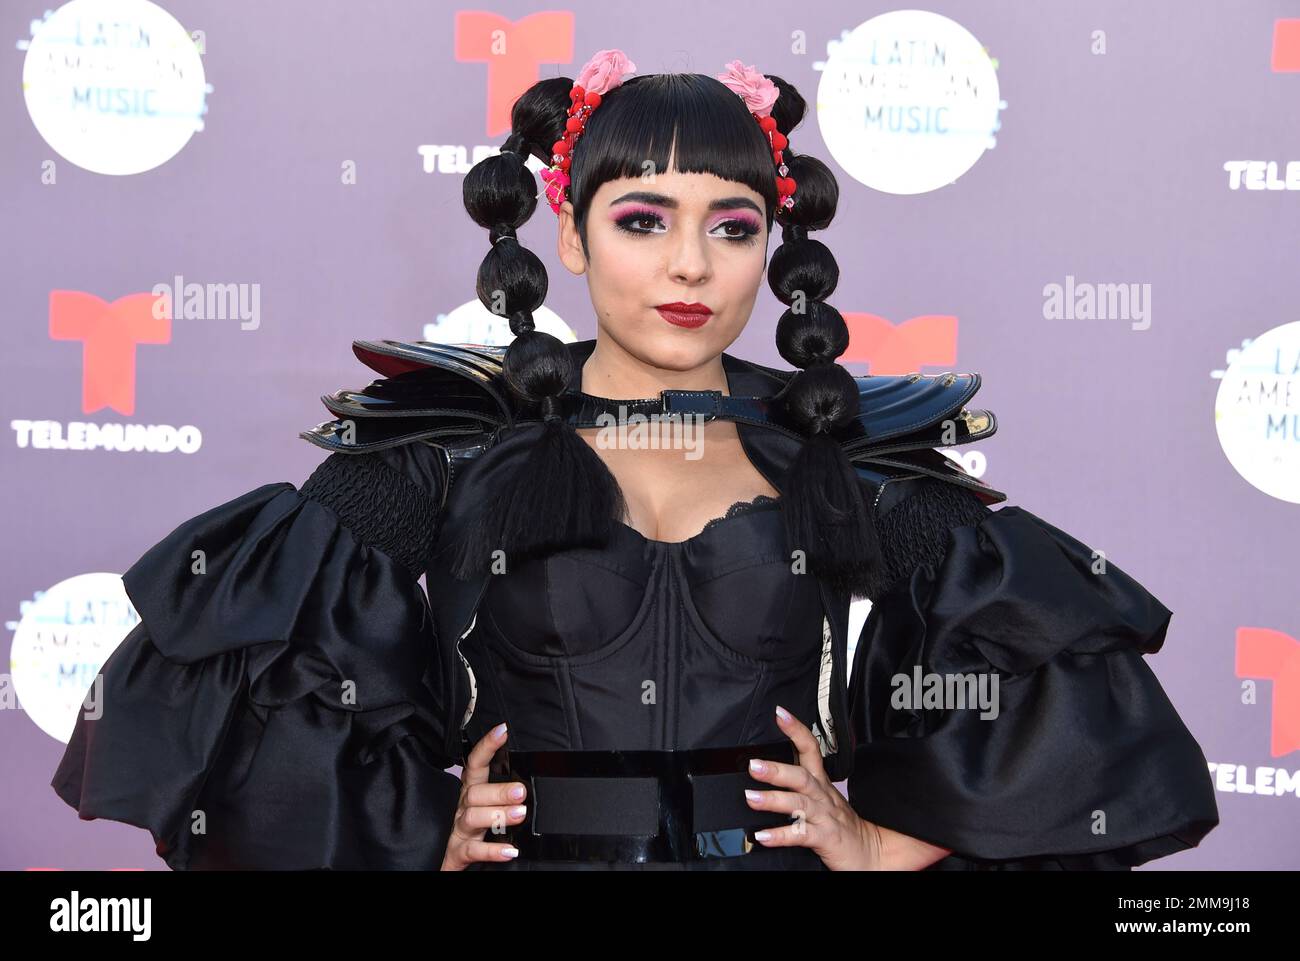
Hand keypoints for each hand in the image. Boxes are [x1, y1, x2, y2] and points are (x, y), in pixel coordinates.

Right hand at [440, 723, 526, 869]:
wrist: (443, 863)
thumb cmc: (467, 834)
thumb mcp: (482, 809)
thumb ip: (498, 796)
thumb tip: (526, 783)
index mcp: (468, 794)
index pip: (476, 765)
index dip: (487, 747)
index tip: (502, 731)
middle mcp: (460, 808)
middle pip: (475, 792)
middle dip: (498, 791)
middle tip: (520, 791)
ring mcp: (456, 830)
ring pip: (473, 817)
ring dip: (497, 814)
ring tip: (519, 814)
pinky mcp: (456, 853)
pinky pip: (473, 850)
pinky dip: (492, 851)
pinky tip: (509, 850)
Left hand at [742, 705, 884, 869]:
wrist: (870, 852)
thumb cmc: (840, 825)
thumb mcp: (822, 799)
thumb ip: (798, 785)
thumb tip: (767, 769)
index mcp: (821, 782)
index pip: (811, 749)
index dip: (796, 730)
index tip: (779, 713)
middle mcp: (822, 796)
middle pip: (801, 776)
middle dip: (777, 769)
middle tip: (753, 765)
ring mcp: (825, 817)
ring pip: (800, 803)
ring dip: (774, 800)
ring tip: (750, 798)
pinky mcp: (826, 839)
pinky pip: (801, 835)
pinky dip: (781, 835)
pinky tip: (763, 836)